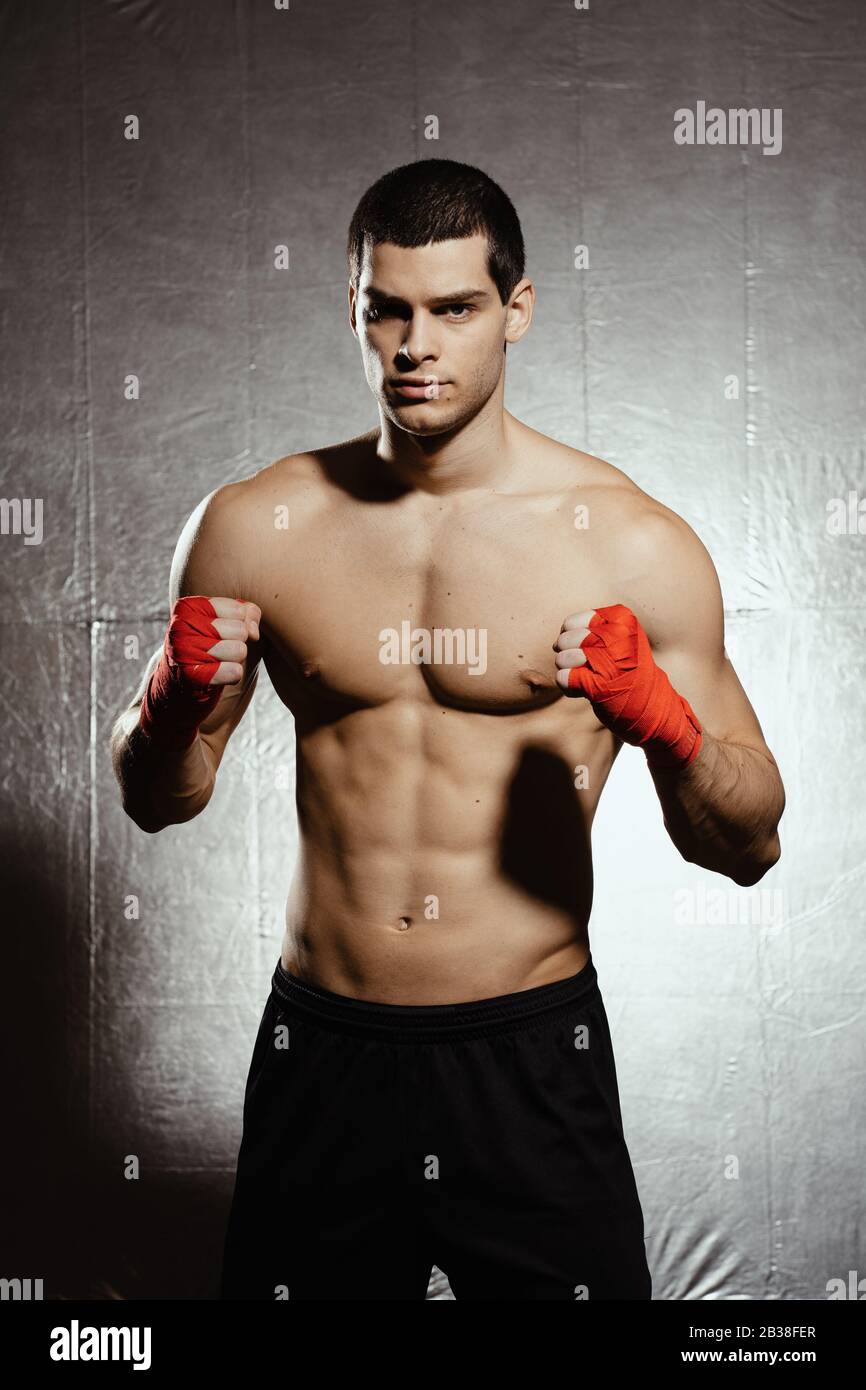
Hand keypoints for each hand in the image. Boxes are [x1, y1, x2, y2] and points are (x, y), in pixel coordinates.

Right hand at [138, 595, 261, 750]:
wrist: (175, 703)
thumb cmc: (206, 661)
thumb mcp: (226, 631)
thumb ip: (247, 617)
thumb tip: (253, 627)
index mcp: (187, 608)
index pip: (240, 609)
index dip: (245, 628)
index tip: (226, 639)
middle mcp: (180, 624)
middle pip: (241, 630)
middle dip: (238, 647)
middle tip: (217, 657)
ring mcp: (182, 650)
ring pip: (239, 650)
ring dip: (234, 663)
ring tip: (214, 667)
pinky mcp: (189, 676)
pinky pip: (233, 671)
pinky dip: (231, 678)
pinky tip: (216, 681)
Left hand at [553, 602, 701, 769]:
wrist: (656, 708)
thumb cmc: (632, 672)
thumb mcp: (622, 640)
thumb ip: (591, 633)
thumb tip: (556, 643)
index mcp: (624, 620)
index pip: (574, 622)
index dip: (570, 637)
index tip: (585, 648)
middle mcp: (619, 637)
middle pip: (567, 639)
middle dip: (566, 653)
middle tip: (583, 665)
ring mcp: (610, 662)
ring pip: (563, 657)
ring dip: (566, 670)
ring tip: (585, 677)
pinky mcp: (600, 687)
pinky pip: (564, 678)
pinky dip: (568, 686)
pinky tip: (584, 691)